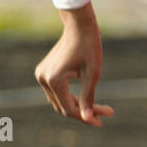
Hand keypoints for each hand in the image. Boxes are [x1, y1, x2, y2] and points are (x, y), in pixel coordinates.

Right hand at [34, 2, 113, 126]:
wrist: (79, 26)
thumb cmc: (89, 47)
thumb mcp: (93, 74)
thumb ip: (88, 98)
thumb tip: (88, 119)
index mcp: (54, 80)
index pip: (69, 109)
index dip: (86, 117)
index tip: (102, 121)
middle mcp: (43, 79)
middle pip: (64, 106)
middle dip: (83, 112)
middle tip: (104, 114)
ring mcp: (41, 75)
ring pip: (60, 101)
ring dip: (77, 106)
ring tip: (99, 108)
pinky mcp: (44, 72)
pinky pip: (57, 92)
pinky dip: (70, 97)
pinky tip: (86, 99)